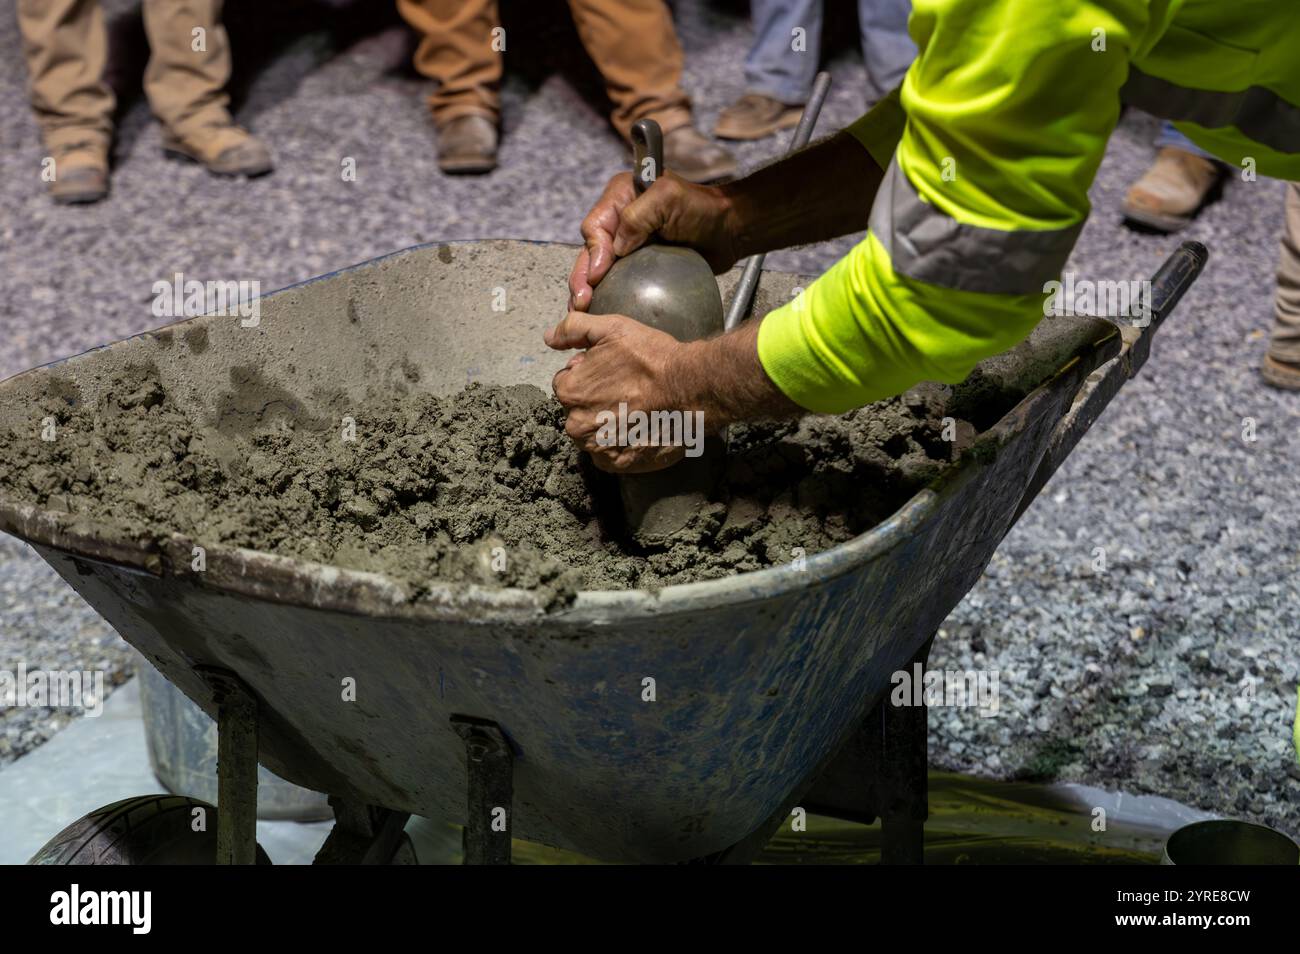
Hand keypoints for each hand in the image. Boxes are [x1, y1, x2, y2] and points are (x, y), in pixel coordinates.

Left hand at [545, 311, 698, 473]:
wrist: (690, 390)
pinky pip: (608, 455)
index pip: (567, 383)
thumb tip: (549, 337)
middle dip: (594, 401)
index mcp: (569, 392)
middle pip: (578, 410)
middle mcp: (576, 424)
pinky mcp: (618, 464)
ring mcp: (597, 448)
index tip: (611, 372)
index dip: (588, 375)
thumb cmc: (651, 359)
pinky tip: (637, 429)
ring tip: (634, 410)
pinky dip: (619, 444)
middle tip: (625, 391)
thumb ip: (573, 329)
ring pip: (593, 434)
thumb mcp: (611, 329)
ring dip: (606, 424)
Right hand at [567, 171, 738, 310]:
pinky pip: (618, 279)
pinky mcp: (639, 263)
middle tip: (581, 301)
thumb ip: (637, 217)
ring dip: (589, 289)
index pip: (595, 227)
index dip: (593, 253)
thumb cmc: (703, 209)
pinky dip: (608, 293)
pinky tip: (604, 309)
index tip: (597, 275)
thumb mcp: (667, 200)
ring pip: (598, 268)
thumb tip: (615, 249)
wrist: (729, 230)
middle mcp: (619, 220)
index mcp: (620, 198)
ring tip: (583, 309)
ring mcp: (628, 243)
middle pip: (590, 250)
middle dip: (582, 276)